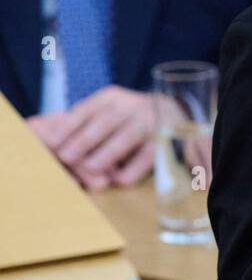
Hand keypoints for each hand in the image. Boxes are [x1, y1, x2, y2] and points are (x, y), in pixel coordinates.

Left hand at [26, 85, 155, 190]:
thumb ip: (84, 125)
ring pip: (128, 136)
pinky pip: (150, 154)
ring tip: (90, 168)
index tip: (50, 142)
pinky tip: (120, 181)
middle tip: (65, 157)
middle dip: (84, 140)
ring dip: (108, 153)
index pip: (87, 110)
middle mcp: (132, 106)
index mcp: (111, 98)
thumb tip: (50, 145)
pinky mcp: (167, 141)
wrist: (173, 113)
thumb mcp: (107, 111)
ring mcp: (152, 122)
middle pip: (107, 121)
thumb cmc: (127, 119)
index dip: (68, 126)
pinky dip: (135, 169)